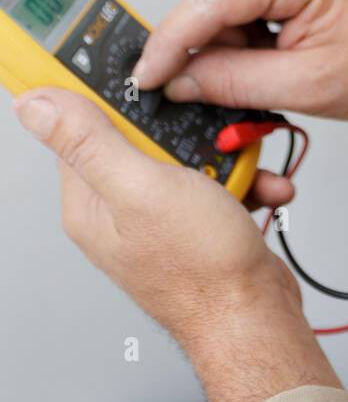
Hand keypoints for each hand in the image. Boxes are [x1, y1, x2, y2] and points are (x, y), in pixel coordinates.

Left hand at [12, 87, 340, 401]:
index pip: (84, 127)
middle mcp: (121, 210)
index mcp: (91, 202)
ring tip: (240, 167)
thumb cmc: (200, 269)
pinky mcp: (199, 223)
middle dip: (185, 131)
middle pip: (143, 137)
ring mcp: (161, 218)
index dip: (115, 98)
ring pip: (188, 157)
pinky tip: (258, 188)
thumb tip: (35, 105)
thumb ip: (88, 142)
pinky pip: (219, 183)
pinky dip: (244, 181)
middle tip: (205, 139)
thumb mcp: (141, 188)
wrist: (255, 318)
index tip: (147, 83)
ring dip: (225, 156)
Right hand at [133, 0, 347, 134]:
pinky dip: (238, 42)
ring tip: (256, 83)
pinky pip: (237, 7)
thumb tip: (179, 81)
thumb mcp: (307, 85)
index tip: (144, 78)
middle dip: (197, 51)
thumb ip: (235, 82)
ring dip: (221, 50)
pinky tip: (260, 67)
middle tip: (193, 98)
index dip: (171, 43)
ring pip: (218, 7)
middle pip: (208, 1)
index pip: (210, 1)